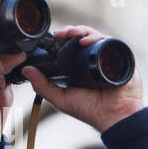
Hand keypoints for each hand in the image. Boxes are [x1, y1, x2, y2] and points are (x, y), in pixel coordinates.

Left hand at [21, 25, 143, 132]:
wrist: (114, 116)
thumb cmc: (90, 110)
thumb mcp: (61, 98)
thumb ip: (42, 86)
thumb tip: (26, 70)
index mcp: (80, 66)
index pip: (71, 46)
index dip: (62, 39)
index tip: (52, 37)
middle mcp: (94, 59)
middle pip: (83, 37)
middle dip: (71, 32)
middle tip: (60, 33)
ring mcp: (108, 56)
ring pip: (95, 36)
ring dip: (82, 32)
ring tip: (72, 34)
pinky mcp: (120, 57)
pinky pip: (109, 42)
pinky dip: (98, 38)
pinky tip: (87, 41)